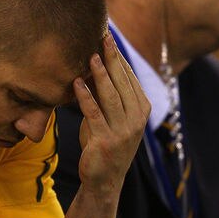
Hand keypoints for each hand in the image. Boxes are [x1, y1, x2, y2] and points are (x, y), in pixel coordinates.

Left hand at [73, 34, 150, 196]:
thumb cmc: (104, 143)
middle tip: (103, 37)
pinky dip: (85, 97)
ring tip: (91, 55)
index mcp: (141, 110)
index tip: (109, 37)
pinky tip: (77, 83)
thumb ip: (108, 95)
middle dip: (113, 58)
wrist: (104, 180)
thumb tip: (95, 65)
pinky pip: (94, 114)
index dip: (119, 57)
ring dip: (101, 74)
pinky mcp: (105, 141)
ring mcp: (123, 131)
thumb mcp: (110, 117)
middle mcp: (136, 119)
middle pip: (123, 83)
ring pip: (111, 96)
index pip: (130, 78)